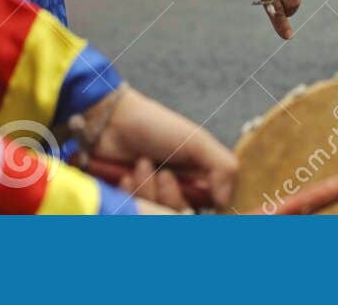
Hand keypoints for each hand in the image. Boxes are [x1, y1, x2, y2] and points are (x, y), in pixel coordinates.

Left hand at [88, 87, 238, 210]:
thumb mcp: (196, 140)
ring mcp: (155, 197)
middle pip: (183, 214)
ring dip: (149, 189)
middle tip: (164, 173)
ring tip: (141, 164)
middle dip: (171, 195)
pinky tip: (126, 176)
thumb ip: (222, 166)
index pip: (212, 206)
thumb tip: (226, 200)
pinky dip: (131, 193)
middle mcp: (180, 190)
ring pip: (158, 214)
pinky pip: (136, 211)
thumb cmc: (156, 125)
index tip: (197, 199)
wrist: (111, 122)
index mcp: (200, 176)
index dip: (206, 206)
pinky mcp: (132, 202)